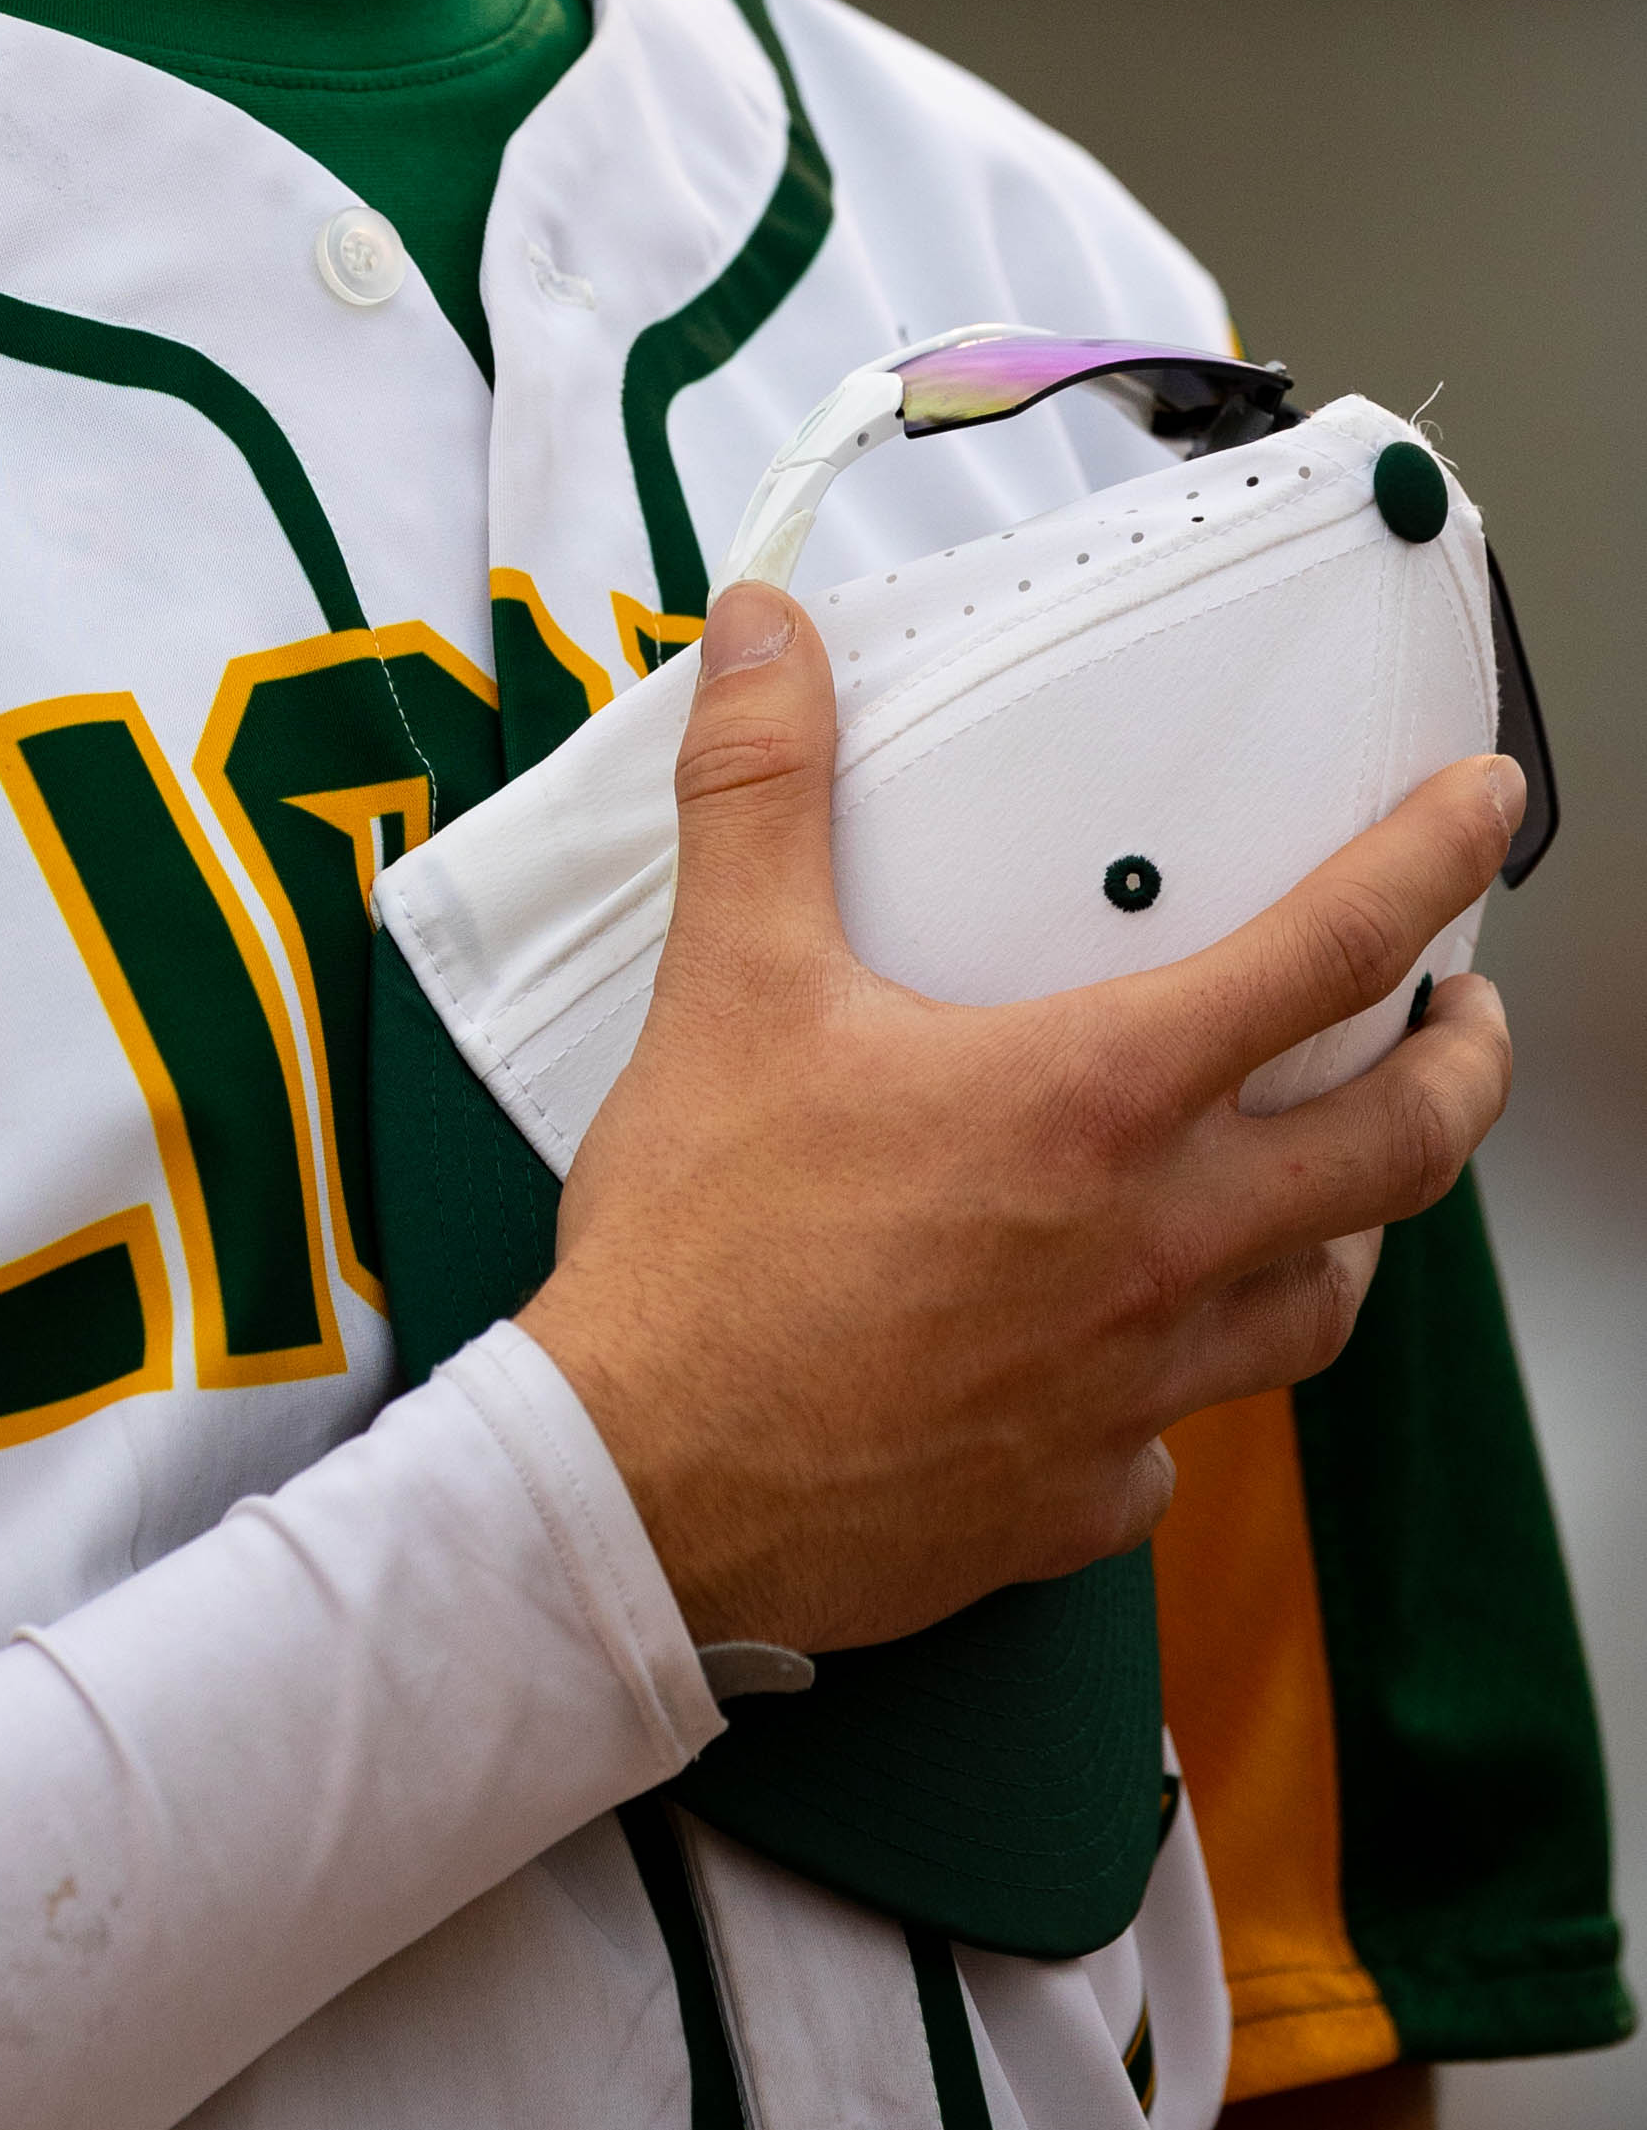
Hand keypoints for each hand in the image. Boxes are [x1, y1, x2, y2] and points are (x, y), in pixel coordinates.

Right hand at [516, 582, 1517, 1652]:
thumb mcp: (727, 980)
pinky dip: (1174, 1389)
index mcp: (1094, 1100)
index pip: (1324, 955)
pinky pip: (1174, 1439)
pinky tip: (1122, 1363)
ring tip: (1327, 1187)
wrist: (641, 1483)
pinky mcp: (1080, 1497)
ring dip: (1351, 1233)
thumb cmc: (701, 1241)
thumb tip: (765, 632)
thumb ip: (761, 791)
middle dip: (1466, 1069)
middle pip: (1402, 1152)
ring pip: (1318, 1309)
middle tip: (1461, 1018)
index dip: (1429, 864)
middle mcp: (1155, 1246)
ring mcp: (1135, 1388)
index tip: (1489, 805)